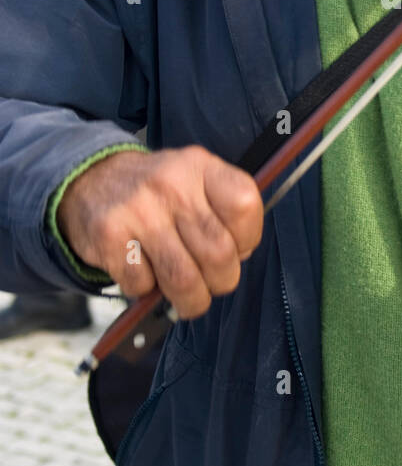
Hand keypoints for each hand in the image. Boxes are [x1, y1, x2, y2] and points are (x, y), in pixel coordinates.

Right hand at [56, 147, 263, 318]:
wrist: (90, 179)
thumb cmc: (157, 192)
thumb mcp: (195, 179)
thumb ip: (223, 211)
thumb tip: (240, 256)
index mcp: (200, 166)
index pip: (244, 205)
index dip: (248, 238)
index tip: (237, 247)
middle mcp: (170, 182)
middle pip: (219, 253)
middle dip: (222, 281)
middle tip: (212, 282)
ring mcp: (138, 209)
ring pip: (184, 279)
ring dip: (190, 299)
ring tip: (187, 295)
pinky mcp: (109, 236)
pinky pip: (143, 286)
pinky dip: (147, 291)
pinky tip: (146, 273)